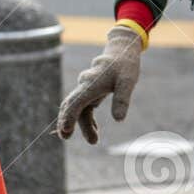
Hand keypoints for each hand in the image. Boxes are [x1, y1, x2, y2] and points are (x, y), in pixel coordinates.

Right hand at [56, 24, 142, 143]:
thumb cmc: (125, 66)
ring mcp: (86, 89)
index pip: (75, 102)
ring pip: (79, 109)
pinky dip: (88, 120)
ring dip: (83, 125)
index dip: (69, 116)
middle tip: (65, 137)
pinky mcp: (91, 92)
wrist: (122, 51)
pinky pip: (85, 108)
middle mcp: (85, 85)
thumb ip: (122, 99)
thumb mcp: (128, 82)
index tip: (65, 130)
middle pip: (71, 105)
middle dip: (67, 121)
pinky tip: (95, 131)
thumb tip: (118, 120)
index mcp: (91, 83)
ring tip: (94, 141)